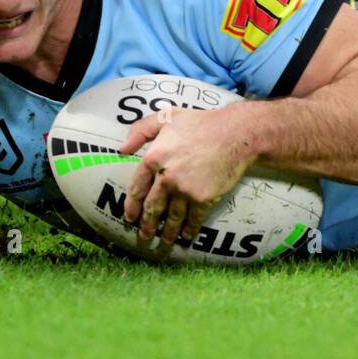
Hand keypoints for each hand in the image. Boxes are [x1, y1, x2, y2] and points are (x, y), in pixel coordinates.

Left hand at [119, 105, 256, 244]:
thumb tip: (122, 149)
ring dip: (167, 232)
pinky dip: (190, 229)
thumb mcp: (166, 116)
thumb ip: (141, 130)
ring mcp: (185, 190)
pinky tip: (187, 236)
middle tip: (144, 236)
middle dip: (147, 225)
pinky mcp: (203, 198)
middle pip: (153, 207)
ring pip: (172, 217)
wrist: (235, 134)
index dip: (132, 205)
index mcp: (153, 158)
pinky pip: (194, 218)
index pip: (137, 188)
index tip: (130, 217)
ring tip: (164, 242)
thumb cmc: (201, 122)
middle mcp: (166, 177)